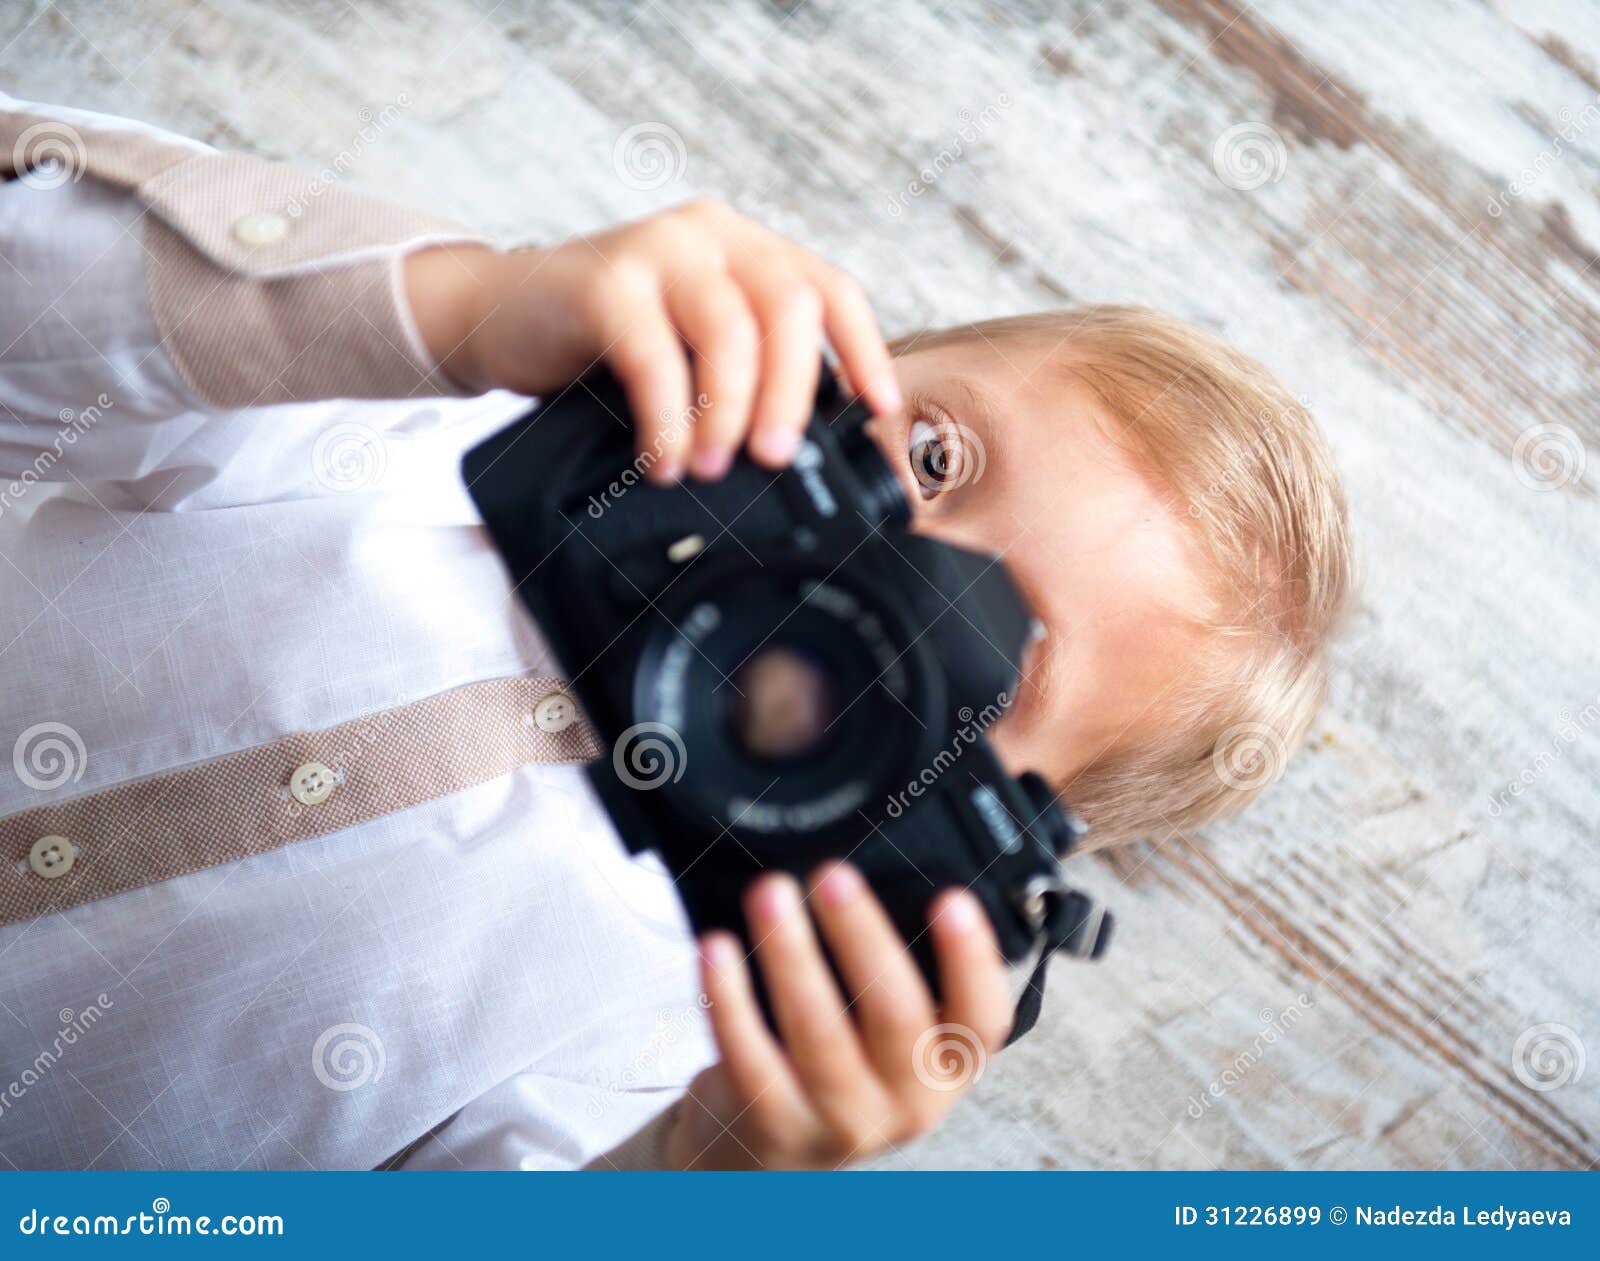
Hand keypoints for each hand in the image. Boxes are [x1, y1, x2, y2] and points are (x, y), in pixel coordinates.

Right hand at [405, 198, 901, 481]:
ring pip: (730, 329)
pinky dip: (667, 420)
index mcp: (745, 250)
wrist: (495, 318)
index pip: (829, 288)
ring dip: (730, 410)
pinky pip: (655, 357)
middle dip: (793, 393)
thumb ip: (741, 374)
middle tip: (776, 458)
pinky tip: (663, 460)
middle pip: (789, 306)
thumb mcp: (687, 350)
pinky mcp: (604, 279)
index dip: (862, 350)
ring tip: (715, 467)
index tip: (876, 411)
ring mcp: (658, 249)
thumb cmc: (601, 346)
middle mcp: (710, 237)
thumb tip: (799, 454)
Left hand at [665, 863, 1012, 1169]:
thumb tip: (882, 858)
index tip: (950, 897)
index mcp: (949, 1066)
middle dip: (863, 938)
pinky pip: (750, 1057)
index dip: (972, 961)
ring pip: (819, 1034)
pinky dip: (729, 998)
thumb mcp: (889, 1033)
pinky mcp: (774, 1125)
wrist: (768, 1155)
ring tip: (769, 893)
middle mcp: (908, 1100)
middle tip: (831, 873)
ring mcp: (840, 1119)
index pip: (983, 1019)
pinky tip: (716, 949)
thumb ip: (899, 968)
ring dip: (791, 956)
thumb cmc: (841, 1065)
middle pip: (896, 1018)